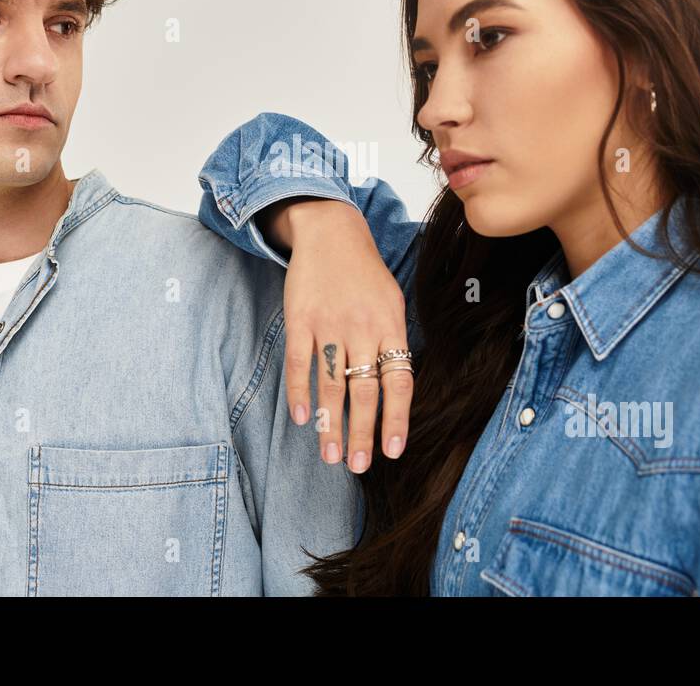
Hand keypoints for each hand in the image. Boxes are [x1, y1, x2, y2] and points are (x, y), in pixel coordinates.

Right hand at [262, 198, 412, 472]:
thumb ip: (393, 343)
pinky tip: (301, 419)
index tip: (391, 452)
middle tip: (357, 466)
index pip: (399, 382)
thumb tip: (395, 393)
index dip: (396, 419)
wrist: (331, 232)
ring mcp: (330, 324)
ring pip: (331, 385)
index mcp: (391, 326)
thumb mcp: (392, 303)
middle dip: (362, 433)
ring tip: (331, 455)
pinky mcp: (300, 319)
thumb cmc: (365, 275)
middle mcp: (363, 328)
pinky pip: (300, 363)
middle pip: (365, 391)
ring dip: (330, 425)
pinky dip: (299, 393)